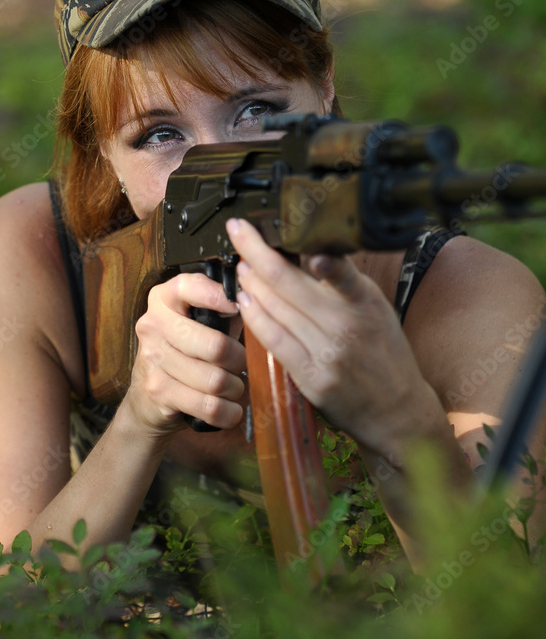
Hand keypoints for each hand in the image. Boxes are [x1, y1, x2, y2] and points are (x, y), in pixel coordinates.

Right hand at [125, 272, 246, 439]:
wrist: (146, 399)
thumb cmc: (186, 354)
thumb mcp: (201, 325)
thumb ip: (226, 312)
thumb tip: (262, 303)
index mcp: (164, 299)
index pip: (190, 286)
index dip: (218, 296)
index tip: (240, 306)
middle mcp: (153, 324)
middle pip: (215, 345)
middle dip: (239, 361)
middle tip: (243, 365)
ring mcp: (152, 358)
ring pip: (215, 380)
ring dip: (235, 389)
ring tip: (236, 387)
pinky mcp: (157, 391)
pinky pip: (208, 405)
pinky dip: (228, 412)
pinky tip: (230, 409)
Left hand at [226, 217, 441, 459]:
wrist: (397, 411)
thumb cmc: (385, 353)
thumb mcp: (377, 308)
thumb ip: (345, 282)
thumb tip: (308, 251)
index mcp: (365, 300)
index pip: (335, 266)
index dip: (301, 246)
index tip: (272, 227)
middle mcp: (346, 324)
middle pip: (287, 280)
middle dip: (255, 251)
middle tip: (240, 232)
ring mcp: (327, 352)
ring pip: (275, 307)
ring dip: (251, 282)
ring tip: (241, 265)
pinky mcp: (312, 377)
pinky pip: (274, 340)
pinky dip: (255, 317)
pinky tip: (244, 301)